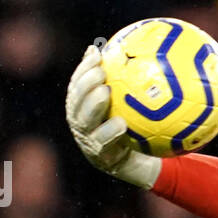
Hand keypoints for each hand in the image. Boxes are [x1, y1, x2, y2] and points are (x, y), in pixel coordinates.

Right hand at [65, 45, 160, 188]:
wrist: (141, 164)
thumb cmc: (137, 131)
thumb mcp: (135, 107)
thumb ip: (131, 84)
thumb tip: (136, 52)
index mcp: (85, 107)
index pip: (78, 83)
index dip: (84, 68)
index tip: (97, 54)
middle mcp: (81, 122)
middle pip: (76, 100)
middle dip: (85, 84)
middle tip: (101, 72)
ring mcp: (88, 141)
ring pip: (84, 121)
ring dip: (93, 105)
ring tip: (104, 92)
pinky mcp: (101, 158)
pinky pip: (103, 144)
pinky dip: (110, 132)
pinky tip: (121, 124)